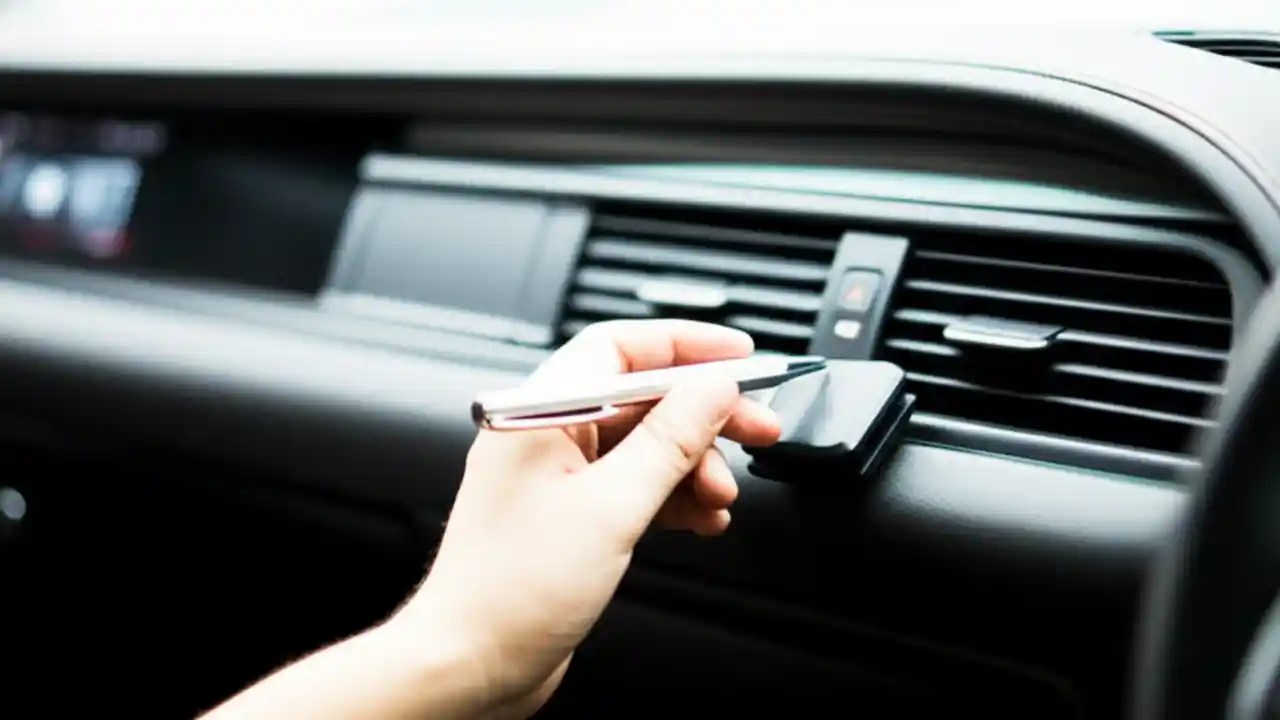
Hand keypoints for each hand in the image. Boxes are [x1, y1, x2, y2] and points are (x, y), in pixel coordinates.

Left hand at [394, 319, 781, 716]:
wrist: (469, 664)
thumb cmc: (511, 591)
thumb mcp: (612, 507)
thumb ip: (670, 441)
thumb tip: (716, 388)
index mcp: (541, 411)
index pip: (621, 347)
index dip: (686, 345)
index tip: (740, 354)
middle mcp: (548, 433)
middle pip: (643, 396)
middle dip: (705, 413)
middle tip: (758, 427)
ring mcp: (559, 476)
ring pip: (646, 445)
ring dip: (694, 465)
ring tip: (722, 494)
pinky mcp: (573, 515)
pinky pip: (635, 486)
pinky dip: (674, 498)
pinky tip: (701, 518)